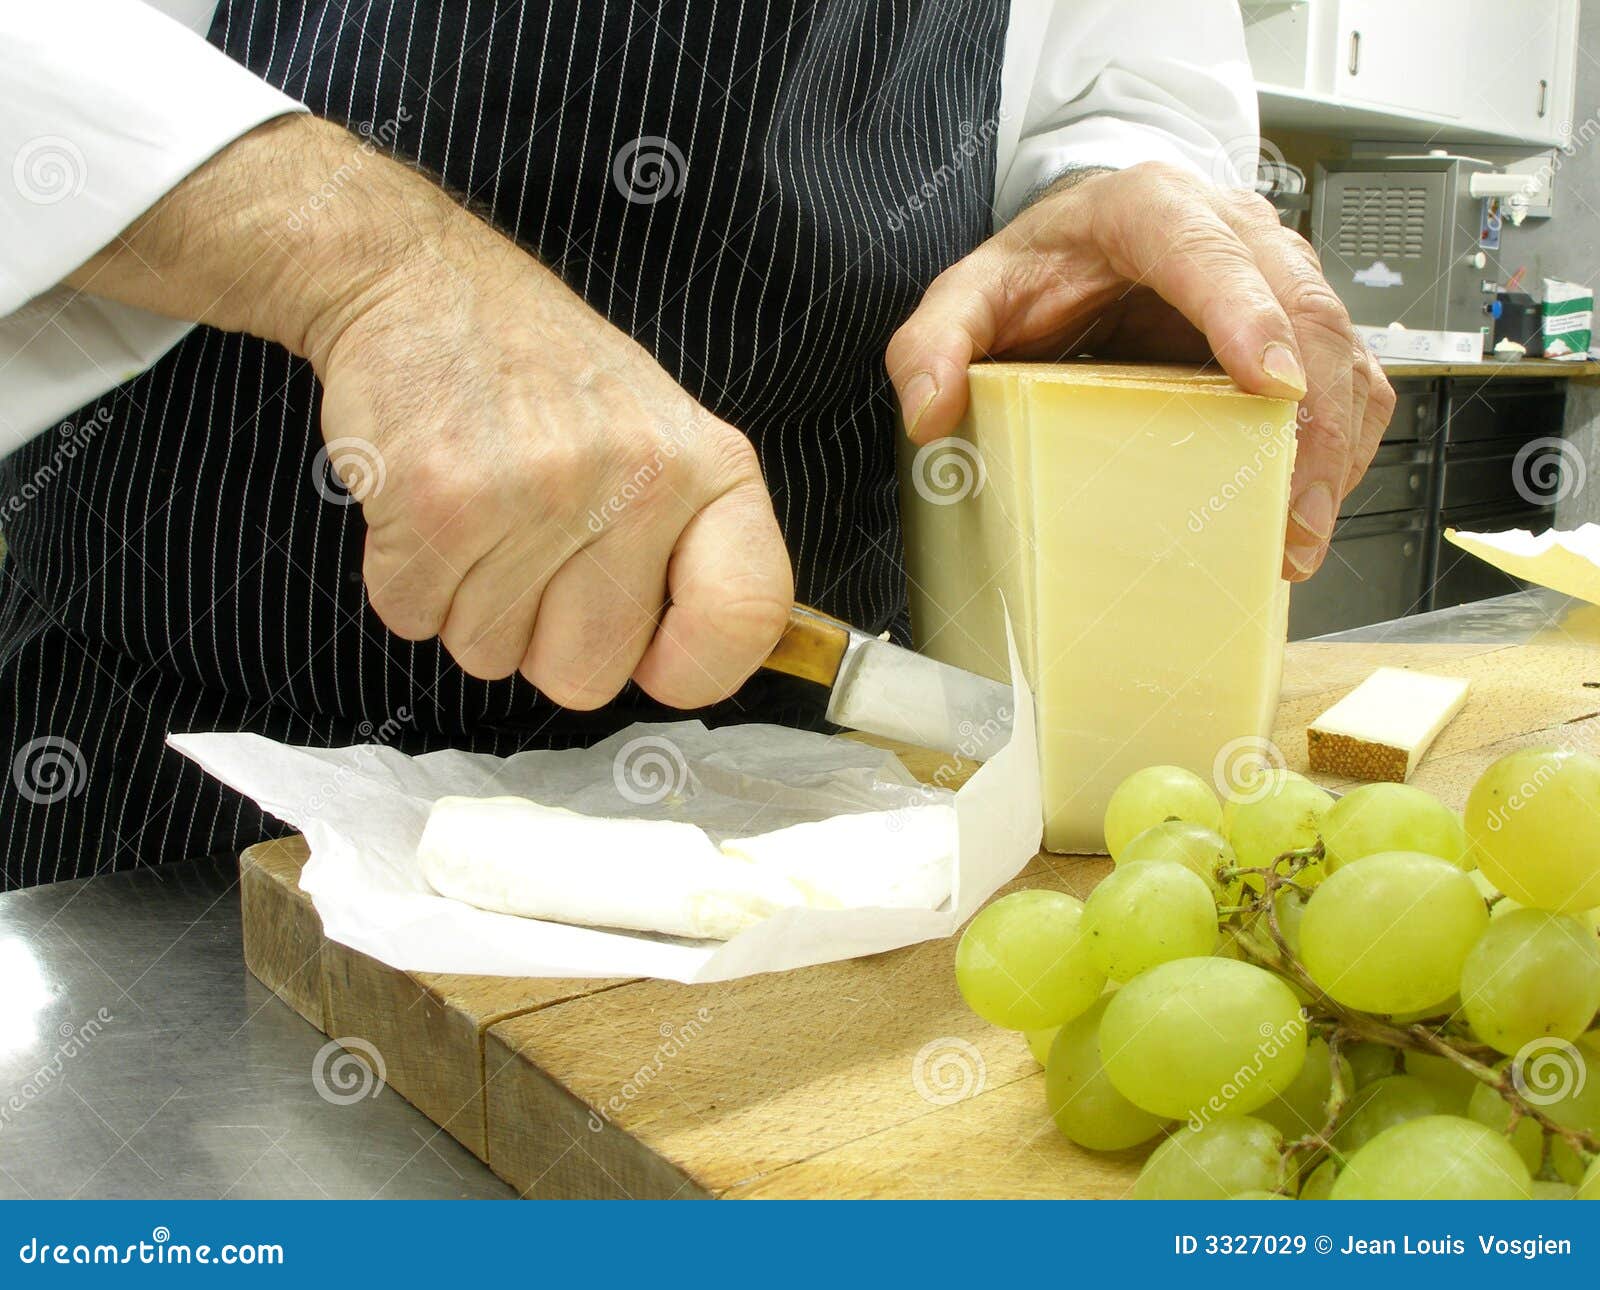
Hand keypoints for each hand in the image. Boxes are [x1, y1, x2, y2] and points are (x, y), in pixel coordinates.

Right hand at [66, 115, 790, 707]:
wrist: (420, 282)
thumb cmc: (544, 376)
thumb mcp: (661, 439)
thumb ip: (686, 550)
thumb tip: (694, 669)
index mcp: (712, 468)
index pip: (746, 617)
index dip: (697, 669)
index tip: (656, 660)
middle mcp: (639, 479)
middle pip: (590, 678)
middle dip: (544, 640)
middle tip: (529, 549)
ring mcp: (540, 492)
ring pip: (491, 655)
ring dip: (467, 603)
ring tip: (479, 510)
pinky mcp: (442, 502)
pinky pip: (415, 617)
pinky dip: (406, 580)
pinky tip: (429, 505)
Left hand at [886, 163, 1395, 578]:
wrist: (1083, 245)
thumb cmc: (1042, 268)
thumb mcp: (969, 295)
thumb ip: (934, 342)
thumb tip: (930, 410)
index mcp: (1150, 210)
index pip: (1208, 254)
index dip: (1246, 316)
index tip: (1268, 386)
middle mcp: (1232, 231)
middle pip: (1301, 306)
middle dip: (1310, 414)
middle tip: (1288, 510)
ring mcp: (1276, 276)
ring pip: (1340, 347)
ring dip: (1336, 444)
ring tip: (1299, 533)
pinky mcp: (1298, 322)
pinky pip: (1348, 378)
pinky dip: (1344, 446)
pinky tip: (1310, 509)